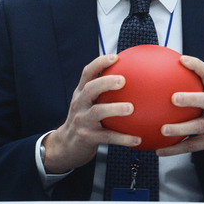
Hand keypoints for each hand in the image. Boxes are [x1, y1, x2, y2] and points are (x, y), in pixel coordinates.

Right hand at [42, 54, 140, 173]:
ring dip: (115, 109)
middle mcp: (79, 104)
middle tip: (122, 80)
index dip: (100, 63)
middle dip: (105, 82)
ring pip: (97, 112)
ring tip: (131, 108)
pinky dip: (123, 138)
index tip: (116, 57)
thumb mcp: (88, 104)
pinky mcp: (87, 138)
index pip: (87, 73)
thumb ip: (103, 92)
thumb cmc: (84, 120)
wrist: (66, 146)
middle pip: (90, 89)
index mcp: (81, 93)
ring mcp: (82, 121)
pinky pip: (107, 137)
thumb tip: (134, 79)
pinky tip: (137, 139)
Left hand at [156, 55, 203, 169]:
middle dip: (190, 98)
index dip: (197, 66)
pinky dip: (174, 149)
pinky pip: (191, 146)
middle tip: (173, 98)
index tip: (182, 59)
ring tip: (163, 129)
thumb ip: (193, 89)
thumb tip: (162, 75)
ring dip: (179, 128)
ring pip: (198, 127)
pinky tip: (159, 150)